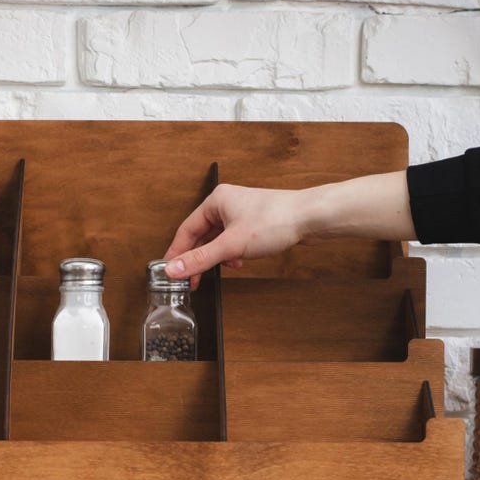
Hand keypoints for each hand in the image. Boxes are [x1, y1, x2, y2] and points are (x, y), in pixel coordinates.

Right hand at [163, 184, 315, 287]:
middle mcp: (226, 204)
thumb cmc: (275, 221)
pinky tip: (239, 261)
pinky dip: (232, 253)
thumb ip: (200, 258)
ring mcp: (241, 213)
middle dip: (197, 258)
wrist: (310, 217)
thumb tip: (173, 268)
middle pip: (201, 235)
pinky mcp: (254, 223)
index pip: (186, 229)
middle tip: (190, 279)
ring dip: (217, 257)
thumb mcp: (231, 245)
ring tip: (216, 271)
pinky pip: (233, 240)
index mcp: (216, 201)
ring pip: (218, 239)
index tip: (169, 270)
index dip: (177, 252)